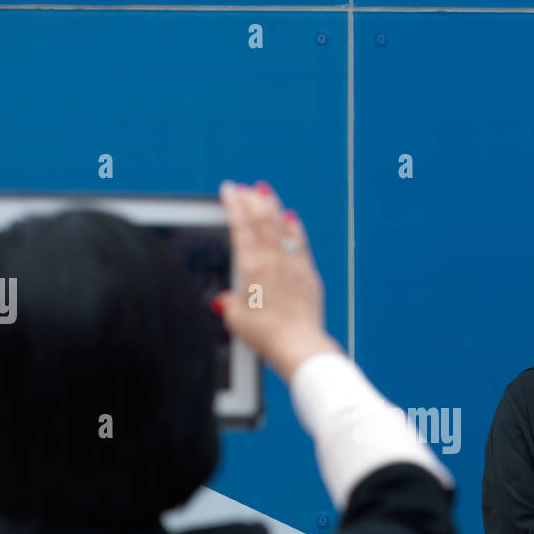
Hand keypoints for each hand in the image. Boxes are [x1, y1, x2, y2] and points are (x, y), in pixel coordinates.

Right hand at [213, 180, 341, 382]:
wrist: (298, 344)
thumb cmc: (266, 335)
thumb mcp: (236, 319)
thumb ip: (229, 303)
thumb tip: (225, 300)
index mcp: (251, 267)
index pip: (240, 226)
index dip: (233, 204)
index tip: (229, 190)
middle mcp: (273, 260)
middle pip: (262, 219)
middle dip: (251, 199)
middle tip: (244, 188)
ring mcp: (293, 264)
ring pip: (282, 225)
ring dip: (272, 206)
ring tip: (265, 192)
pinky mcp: (308, 274)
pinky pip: (300, 243)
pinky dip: (293, 228)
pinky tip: (291, 219)